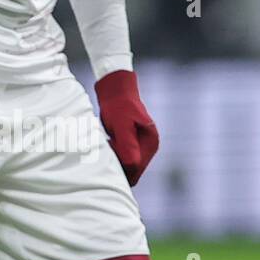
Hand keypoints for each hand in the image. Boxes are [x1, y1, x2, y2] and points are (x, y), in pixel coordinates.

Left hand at [95, 70, 158, 185]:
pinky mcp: (133, 143)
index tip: (111, 148)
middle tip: (109, 144)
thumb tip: (132, 165)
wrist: (115, 90)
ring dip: (116, 157)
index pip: (136, 168)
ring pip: (127, 164)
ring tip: (110, 141)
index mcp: (150, 143)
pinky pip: (123, 157)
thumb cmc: (118, 105)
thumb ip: (127, 144)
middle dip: (119, 163)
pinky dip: (115, 153)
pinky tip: (110, 141)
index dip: (121, 166)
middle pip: (133, 169)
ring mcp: (142, 145)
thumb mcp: (121, 124)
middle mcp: (149, 146)